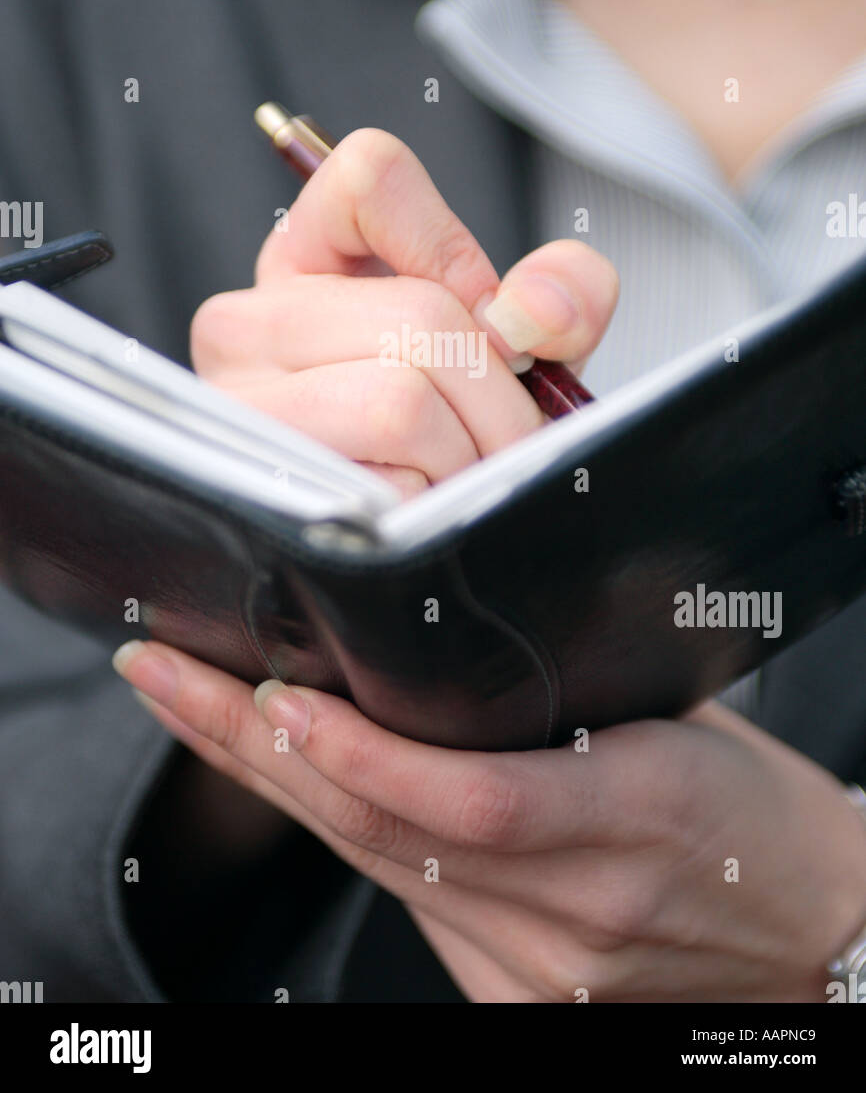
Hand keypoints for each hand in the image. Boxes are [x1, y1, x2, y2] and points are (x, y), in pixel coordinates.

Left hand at [113, 640, 865, 1002]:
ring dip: (276, 789)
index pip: (471, 801)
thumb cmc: (760, 817)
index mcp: (633, 818)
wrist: (814, 932)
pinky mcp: (517, 997)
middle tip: (170, 674)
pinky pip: (404, 904)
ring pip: (375, 870)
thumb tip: (442, 644)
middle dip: (256, 748)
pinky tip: (285, 785)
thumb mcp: (681, 724)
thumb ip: (563, 700)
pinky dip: (338, 835)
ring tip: (195, 713)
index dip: (360, 755)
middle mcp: (574, 913)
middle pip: (385, 833)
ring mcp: (537, 969)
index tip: (272, 697)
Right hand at [190, 128, 618, 495]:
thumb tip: (531, 315)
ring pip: (402, 403)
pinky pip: (386, 486)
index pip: (369, 172)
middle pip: (423, 318)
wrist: (396, 540)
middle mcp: (246, 323)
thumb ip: (558, 298)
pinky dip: (428, 509)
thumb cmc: (453, 427)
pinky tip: (413, 513)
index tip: (482, 315)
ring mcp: (238, 408)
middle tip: (507, 440)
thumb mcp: (514, 349)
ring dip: (468, 457)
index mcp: (305, 260)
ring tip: (460, 476)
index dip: (452, 245)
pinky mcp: (255, 489)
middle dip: (501, 397)